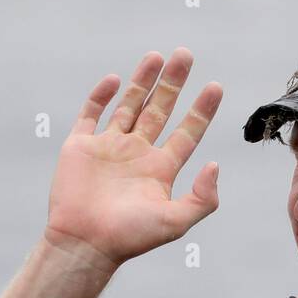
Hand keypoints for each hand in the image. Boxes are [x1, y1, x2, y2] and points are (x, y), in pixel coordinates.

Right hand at [44, 47, 222, 271]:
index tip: (216, 86)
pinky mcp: (81, 146)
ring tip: (157, 56)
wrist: (85, 243)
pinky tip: (115, 79)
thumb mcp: (176, 221)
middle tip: (186, 54)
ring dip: (143, 81)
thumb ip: (202, 198)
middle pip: (160, 110)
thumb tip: (215, 165)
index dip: (202, 110)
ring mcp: (109, 147)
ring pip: (129, 105)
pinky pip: (91, 114)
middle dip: (174, 83)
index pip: (187, 132)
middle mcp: (137, 154)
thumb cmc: (130, 237)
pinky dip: (101, 95)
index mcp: (161, 169)